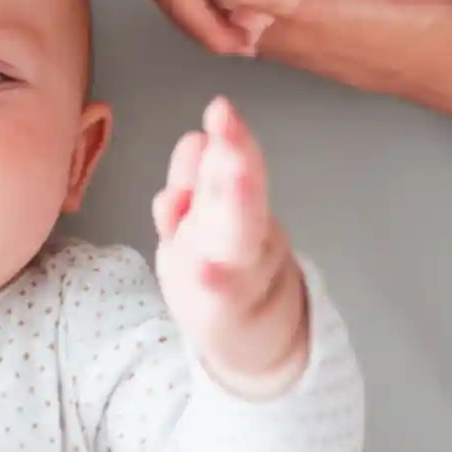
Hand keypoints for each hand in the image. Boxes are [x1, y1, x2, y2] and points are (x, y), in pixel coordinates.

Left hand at [153, 97, 308, 397]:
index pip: (235, 168)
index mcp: (236, 210)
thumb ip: (201, 185)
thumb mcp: (210, 224)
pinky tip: (200, 267)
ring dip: (236, 205)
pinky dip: (213, 281)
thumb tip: (196, 137)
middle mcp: (243, 237)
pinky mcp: (225, 314)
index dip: (231, 138)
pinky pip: (220, 295)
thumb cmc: (227, 274)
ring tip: (231, 172)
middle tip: (226, 117)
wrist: (255, 345)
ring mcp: (238, 276)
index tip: (220, 107)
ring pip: (239, 238)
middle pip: (241, 194)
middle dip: (235, 156)